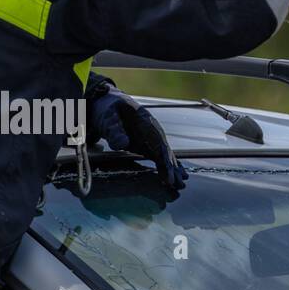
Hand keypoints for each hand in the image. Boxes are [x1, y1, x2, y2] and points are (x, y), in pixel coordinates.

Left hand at [85, 75, 187, 191]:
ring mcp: (151, 138)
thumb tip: (123, 144)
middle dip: (172, 168)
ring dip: (173, 170)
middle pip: (165, 151)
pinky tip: (172, 178)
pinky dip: (166, 168)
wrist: (108, 104)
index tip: (169, 174)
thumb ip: (114, 130)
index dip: (165, 160)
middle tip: (178, 184)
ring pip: (164, 155)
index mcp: (146, 122)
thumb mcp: (108, 116)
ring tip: (180, 185)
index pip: (159, 143)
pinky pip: (158, 157)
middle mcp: (152, 130)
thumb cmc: (108, 109)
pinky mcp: (146, 144)